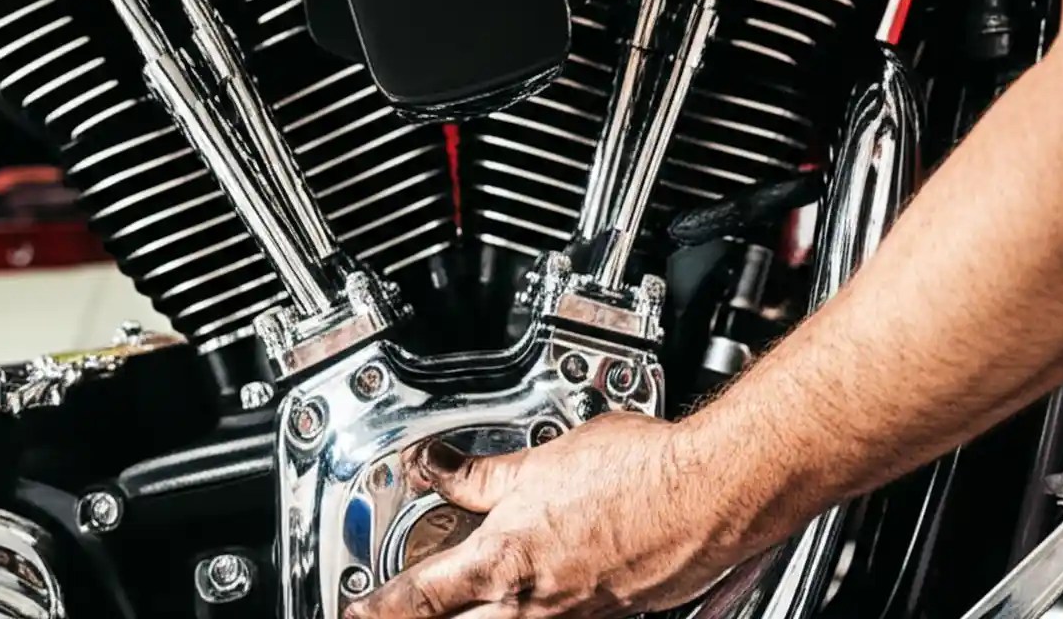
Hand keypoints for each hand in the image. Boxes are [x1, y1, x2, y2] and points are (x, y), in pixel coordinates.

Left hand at [344, 412, 747, 618]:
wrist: (707, 494)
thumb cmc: (635, 472)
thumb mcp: (539, 460)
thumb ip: (479, 473)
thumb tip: (433, 465)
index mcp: (505, 560)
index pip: (419, 598)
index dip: (375, 610)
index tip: (355, 612)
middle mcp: (533, 604)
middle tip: (393, 617)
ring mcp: (571, 618)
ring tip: (472, 605)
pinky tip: (533, 602)